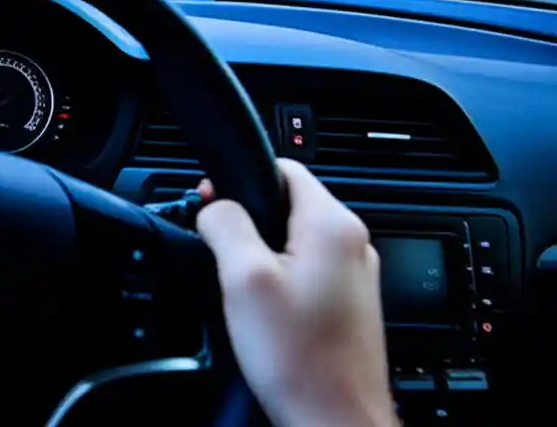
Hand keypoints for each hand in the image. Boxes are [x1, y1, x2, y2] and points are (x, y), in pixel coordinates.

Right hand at [196, 159, 396, 426]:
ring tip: (242, 289)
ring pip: (294, 239)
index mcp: (333, 225)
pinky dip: (280, 280)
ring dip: (262, 254)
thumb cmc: (300, 360)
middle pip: (288, 203)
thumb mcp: (242, 278)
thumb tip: (214, 204)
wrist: (335, 420)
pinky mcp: (349, 302)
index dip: (240, 177)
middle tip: (221, 254)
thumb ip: (225, 224)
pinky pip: (306, 271)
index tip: (213, 200)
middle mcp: (353, 243)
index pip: (284, 167)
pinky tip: (265, 311)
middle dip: (248, 221)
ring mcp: (355, 274)